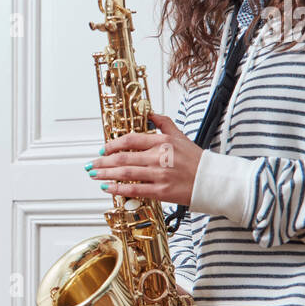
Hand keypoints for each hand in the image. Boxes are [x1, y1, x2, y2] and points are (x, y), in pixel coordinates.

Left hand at [87, 112, 201, 205]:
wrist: (212, 181)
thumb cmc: (196, 160)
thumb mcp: (180, 136)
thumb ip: (163, 123)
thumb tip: (149, 113)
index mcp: (163, 141)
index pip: (131, 139)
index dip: (112, 144)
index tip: (103, 149)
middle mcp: (159, 157)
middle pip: (123, 157)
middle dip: (103, 161)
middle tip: (91, 164)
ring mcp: (160, 175)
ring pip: (125, 173)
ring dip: (106, 174)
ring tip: (94, 174)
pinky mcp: (161, 192)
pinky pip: (134, 189)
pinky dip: (118, 189)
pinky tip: (107, 188)